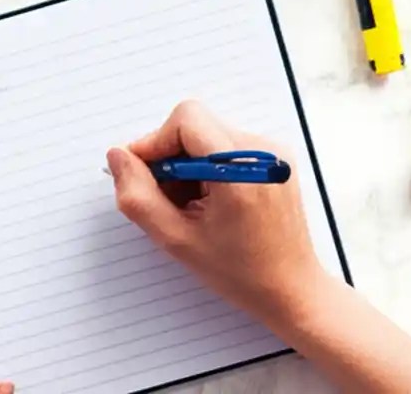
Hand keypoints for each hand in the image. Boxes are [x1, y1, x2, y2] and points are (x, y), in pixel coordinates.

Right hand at [107, 100, 327, 325]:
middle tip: (167, 200)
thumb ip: (138, 196)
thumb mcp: (177, 240)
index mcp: (241, 169)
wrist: (292, 290)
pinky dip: (209, 168)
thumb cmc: (240, 273)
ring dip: (188, 165)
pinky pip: (228, 145)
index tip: (142, 174)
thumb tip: (117, 156)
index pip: (186, 119)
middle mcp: (263, 151)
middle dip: (171, 158)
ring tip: (192, 207)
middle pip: (196, 126)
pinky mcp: (276, 159)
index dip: (155, 142)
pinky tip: (211, 203)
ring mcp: (273, 152)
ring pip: (209, 135)